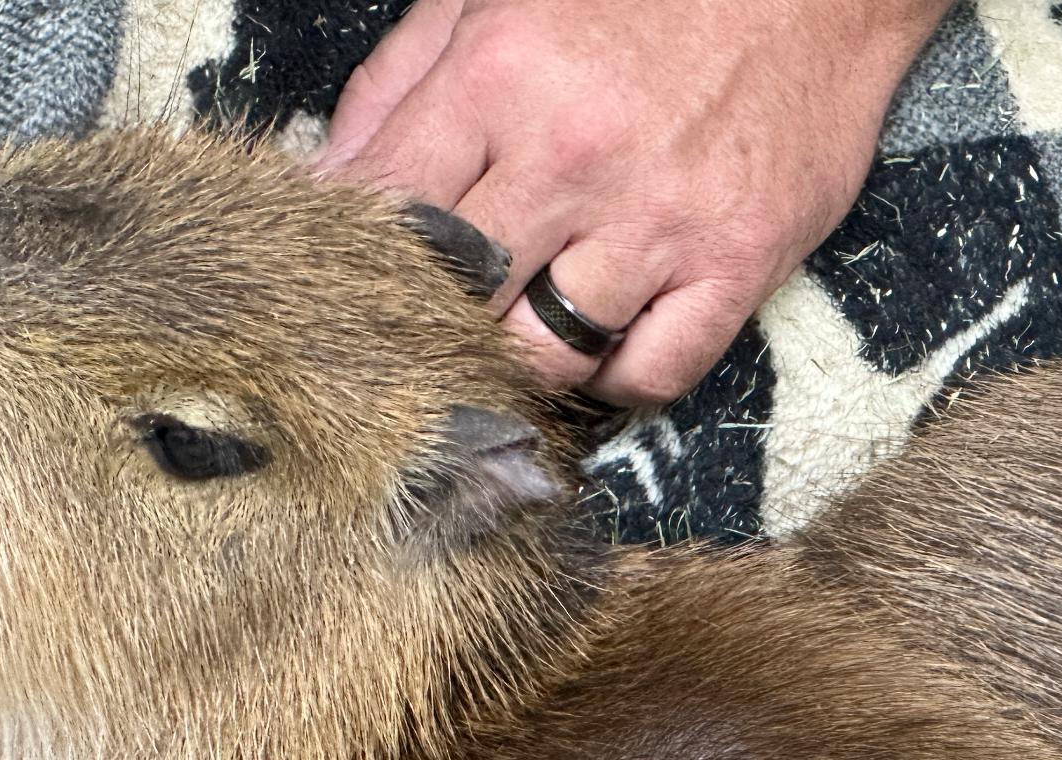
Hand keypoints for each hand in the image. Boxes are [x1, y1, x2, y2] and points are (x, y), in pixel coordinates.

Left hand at [319, 0, 949, 405]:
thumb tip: (324, 179)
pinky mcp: (737, 264)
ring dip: (516, 361)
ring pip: (544, 354)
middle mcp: (575, 156)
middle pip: (454, 296)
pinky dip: (614, 378)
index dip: (350, 259)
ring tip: (515, 335)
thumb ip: (399, 84)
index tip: (344, 285)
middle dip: (426, 324)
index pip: (382, 209)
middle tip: (422, 331)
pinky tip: (602, 342)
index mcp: (502, 78)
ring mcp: (659, 220)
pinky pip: (650, 374)